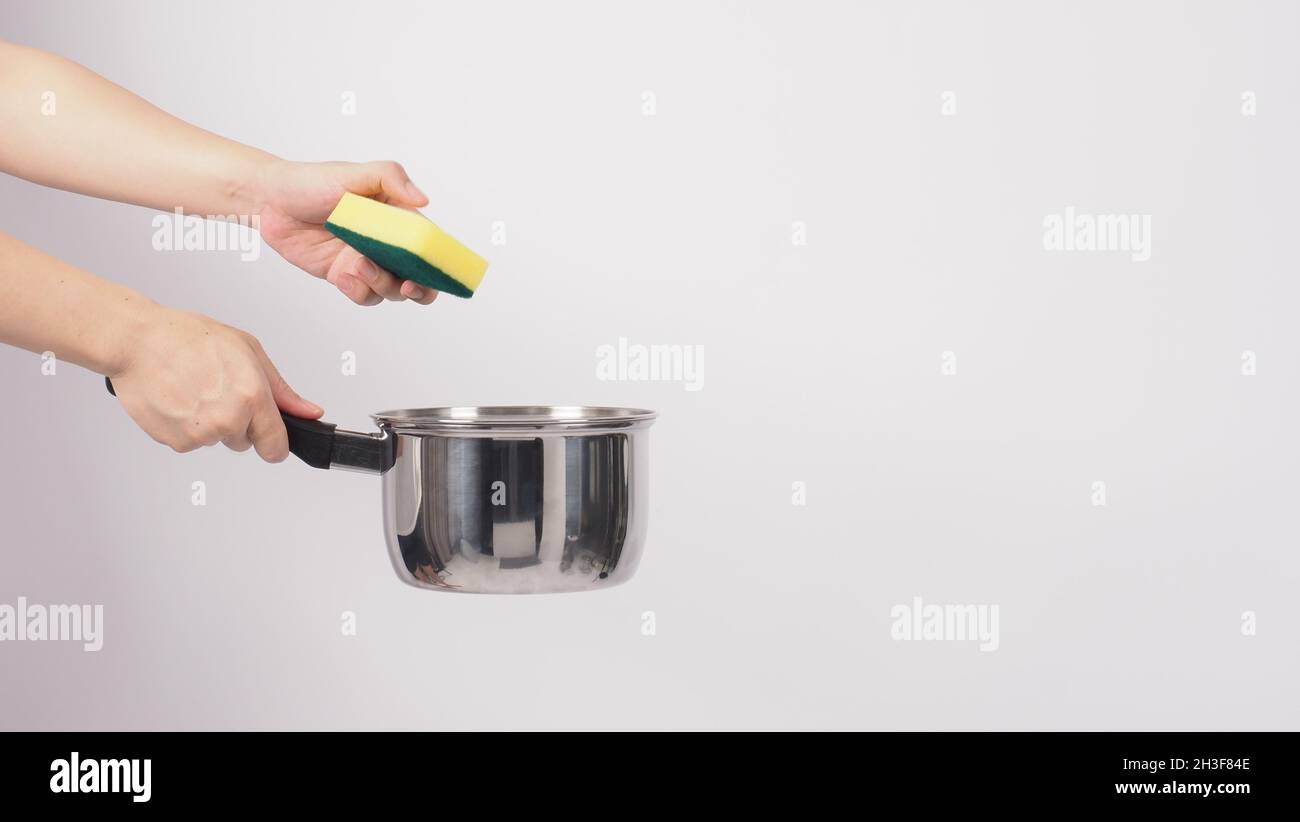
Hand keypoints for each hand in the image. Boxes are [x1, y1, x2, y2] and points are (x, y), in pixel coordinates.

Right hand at [108, 306, 322, 461]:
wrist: (137, 342)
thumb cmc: (188, 339)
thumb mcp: (248, 351)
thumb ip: (282, 391)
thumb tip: (309, 412)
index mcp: (251, 397)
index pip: (276, 446)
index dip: (275, 443)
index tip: (271, 439)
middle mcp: (227, 420)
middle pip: (245, 442)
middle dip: (238, 422)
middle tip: (218, 389)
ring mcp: (199, 434)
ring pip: (217, 440)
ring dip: (210, 422)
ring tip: (194, 389)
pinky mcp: (175, 442)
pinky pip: (192, 442)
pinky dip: (187, 426)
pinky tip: (178, 399)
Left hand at [255, 159, 438, 305]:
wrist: (270, 201)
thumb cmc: (312, 181)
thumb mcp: (354, 173)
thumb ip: (391, 178)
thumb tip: (423, 199)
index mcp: (398, 218)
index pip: (429, 245)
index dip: (440, 263)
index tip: (435, 272)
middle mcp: (387, 243)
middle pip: (419, 276)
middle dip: (420, 288)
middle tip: (408, 286)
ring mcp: (366, 261)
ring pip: (391, 290)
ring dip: (381, 285)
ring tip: (358, 267)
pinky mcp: (345, 276)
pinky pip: (363, 294)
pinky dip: (358, 291)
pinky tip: (343, 277)